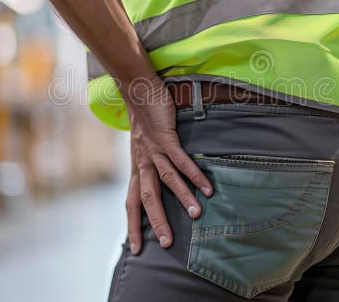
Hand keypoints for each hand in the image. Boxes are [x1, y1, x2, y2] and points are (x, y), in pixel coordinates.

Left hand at [122, 78, 212, 254]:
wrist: (137, 91)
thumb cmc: (143, 119)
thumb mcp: (141, 146)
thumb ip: (149, 163)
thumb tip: (161, 179)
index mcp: (136, 168)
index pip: (132, 203)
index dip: (133, 225)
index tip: (135, 248)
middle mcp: (142, 163)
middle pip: (147, 198)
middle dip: (156, 221)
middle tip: (166, 243)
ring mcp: (153, 151)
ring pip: (166, 180)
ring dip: (182, 198)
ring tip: (196, 214)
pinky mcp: (165, 138)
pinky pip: (180, 160)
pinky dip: (194, 174)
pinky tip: (206, 186)